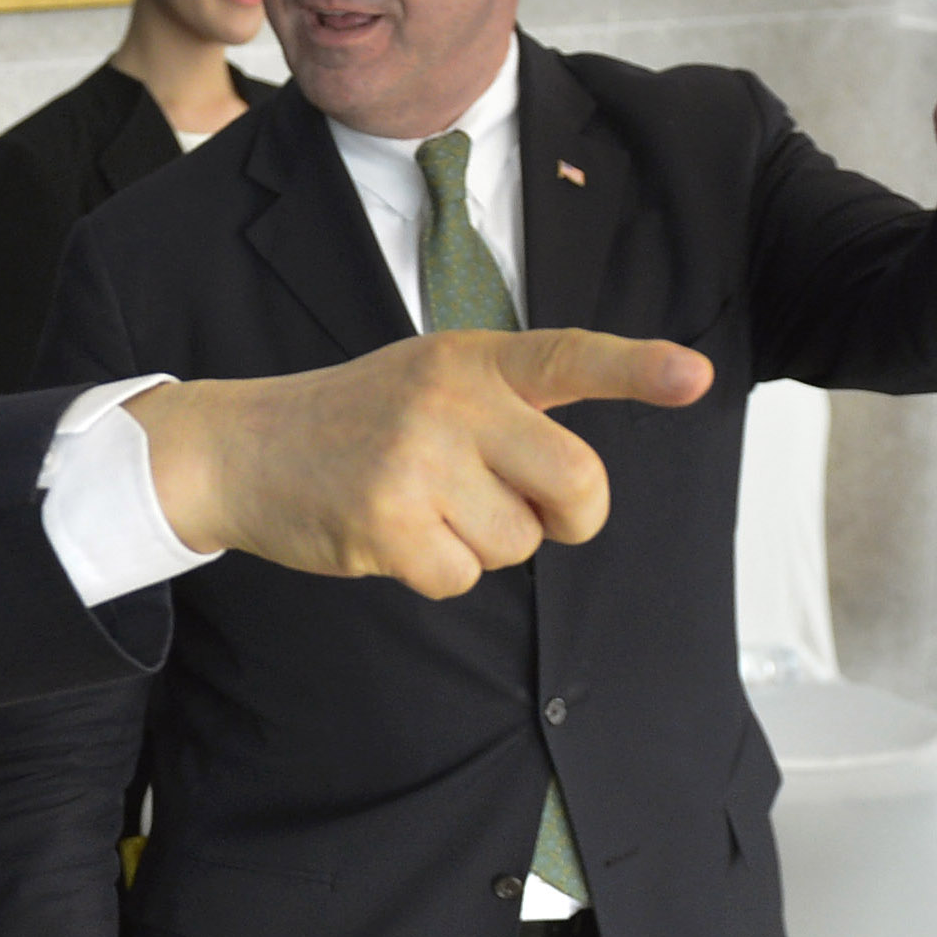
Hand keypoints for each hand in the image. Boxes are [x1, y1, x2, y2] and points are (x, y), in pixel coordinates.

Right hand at [129, 328, 712, 598]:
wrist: (241, 449)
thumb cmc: (352, 422)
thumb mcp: (428, 379)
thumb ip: (505, 405)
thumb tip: (576, 486)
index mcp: (470, 359)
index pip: (568, 357)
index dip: (637, 369)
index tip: (695, 377)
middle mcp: (448, 401)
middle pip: (575, 483)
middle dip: (566, 516)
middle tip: (529, 512)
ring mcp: (416, 461)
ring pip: (517, 544)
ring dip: (481, 546)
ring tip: (421, 508)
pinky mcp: (385, 522)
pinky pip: (461, 578)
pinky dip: (435, 573)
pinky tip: (392, 537)